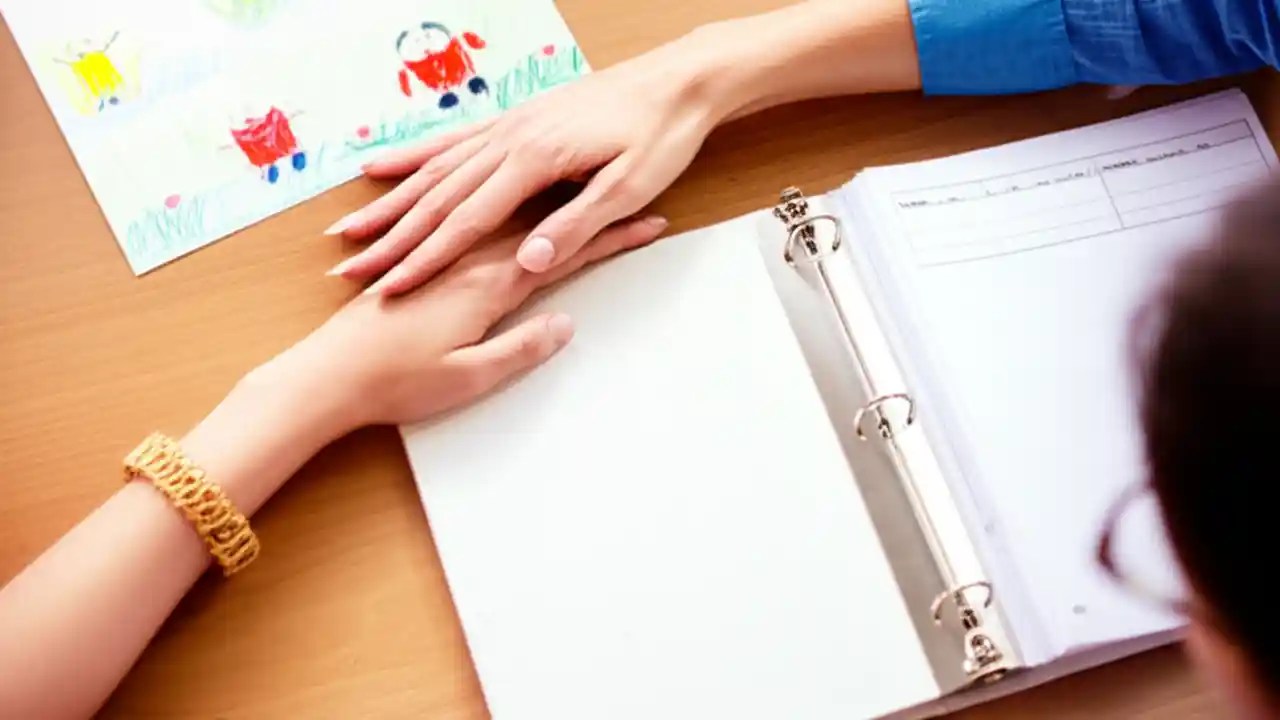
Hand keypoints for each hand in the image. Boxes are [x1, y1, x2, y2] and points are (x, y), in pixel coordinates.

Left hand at [287, 214, 666, 431]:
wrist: (324, 376)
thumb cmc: (395, 383)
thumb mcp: (468, 377)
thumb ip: (520, 348)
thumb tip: (565, 322)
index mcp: (487, 283)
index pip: (565, 254)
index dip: (612, 239)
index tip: (650, 223)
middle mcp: (470, 258)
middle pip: (544, 225)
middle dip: (592, 212)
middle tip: (633, 196)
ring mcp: (447, 256)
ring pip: (507, 214)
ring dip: (551, 200)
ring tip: (587, 180)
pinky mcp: (427, 264)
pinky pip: (469, 218)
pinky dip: (498, 205)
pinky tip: (506, 193)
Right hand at [324, 35, 727, 295]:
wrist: (678, 79)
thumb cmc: (661, 134)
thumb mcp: (630, 188)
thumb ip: (576, 225)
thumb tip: (531, 262)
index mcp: (534, 161)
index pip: (466, 221)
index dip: (425, 259)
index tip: (388, 289)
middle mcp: (510, 140)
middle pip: (438, 198)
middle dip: (391, 239)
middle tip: (348, 270)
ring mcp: (508, 128)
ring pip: (434, 170)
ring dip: (389, 204)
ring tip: (347, 229)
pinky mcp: (514, 122)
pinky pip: (451, 142)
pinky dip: (413, 157)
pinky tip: (382, 164)